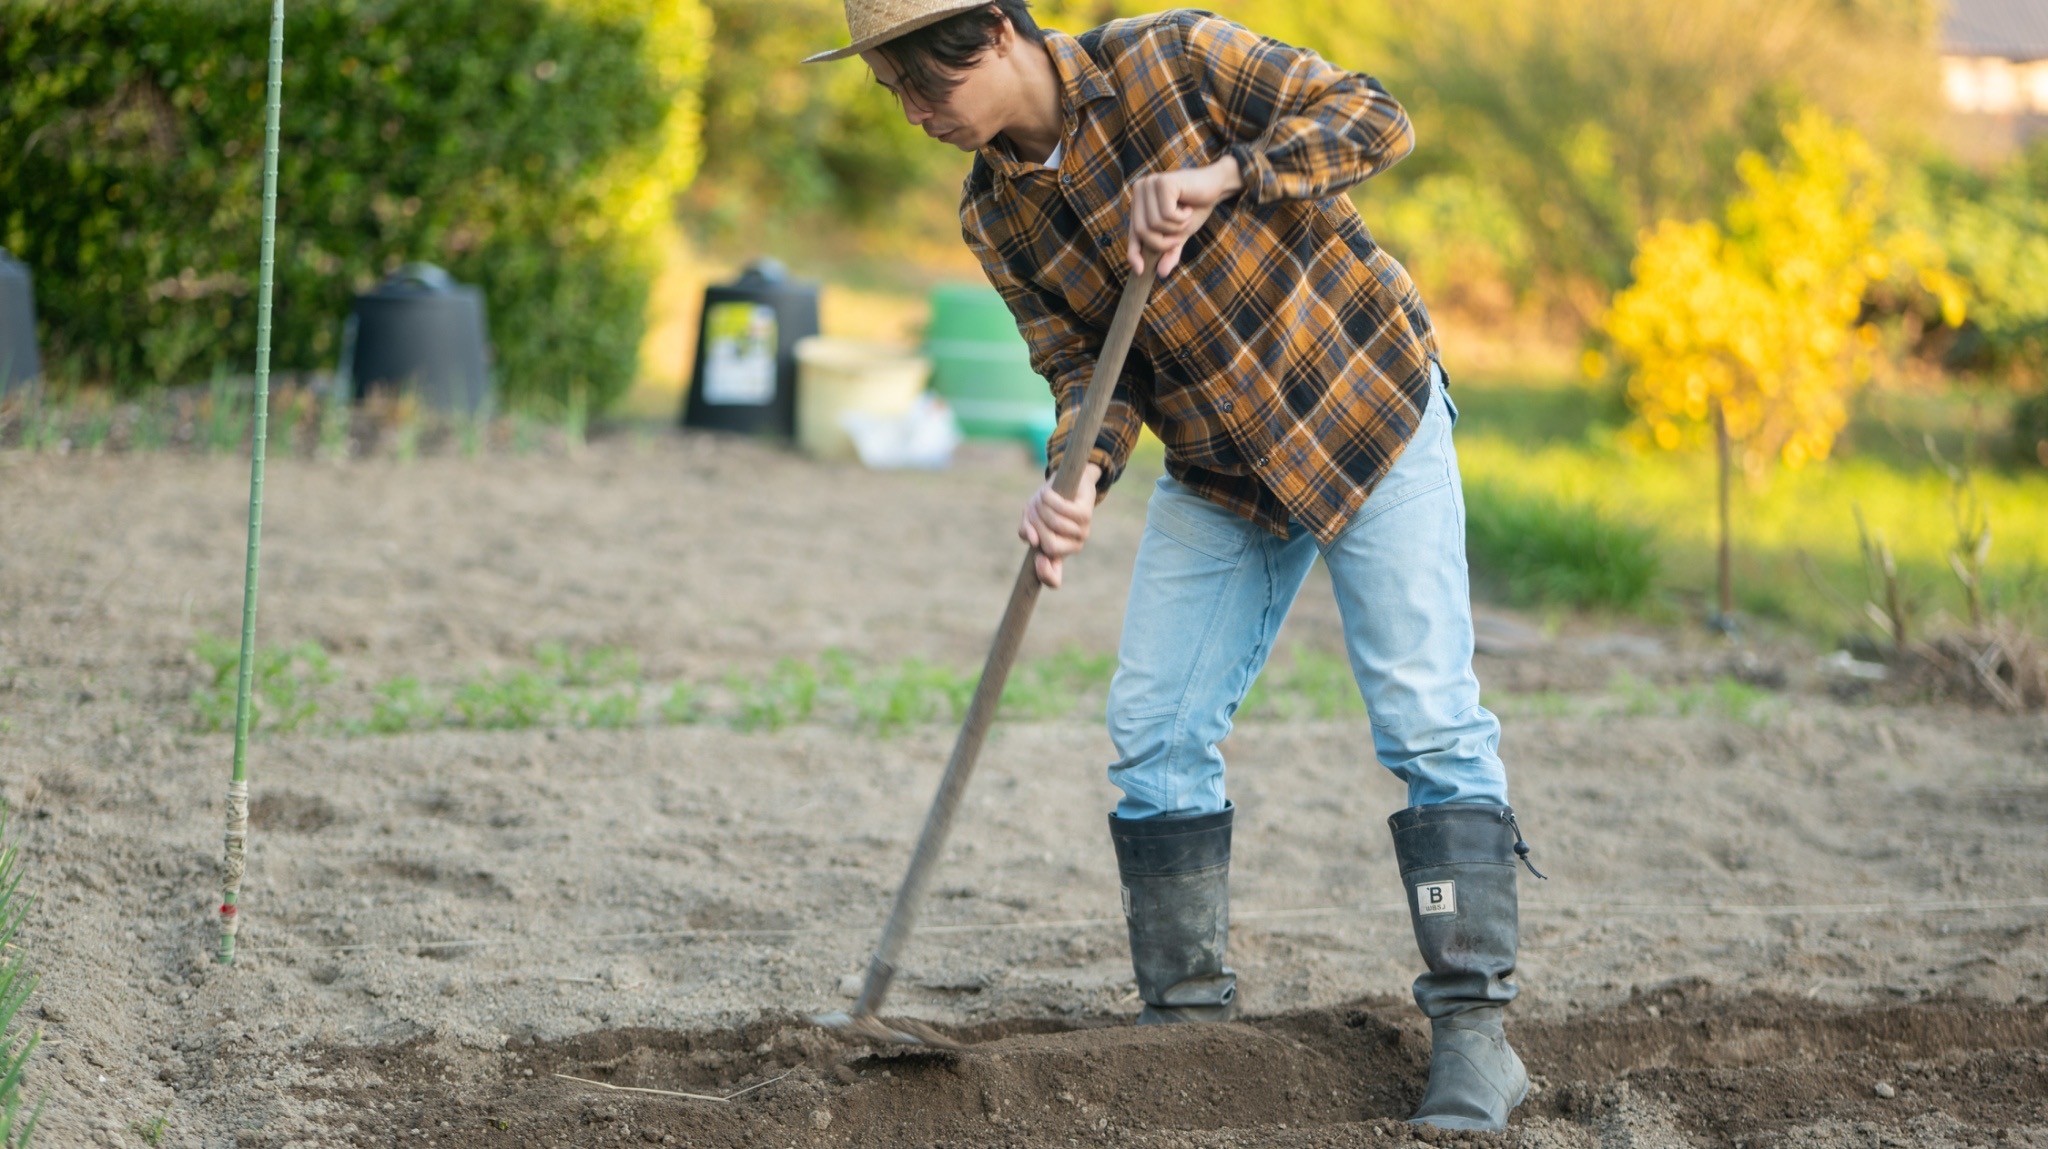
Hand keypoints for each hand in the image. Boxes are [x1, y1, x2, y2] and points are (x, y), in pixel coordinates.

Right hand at [1019, 462, 1103, 588]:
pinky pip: (1063, 509)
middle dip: (1036, 525)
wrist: (1068, 481)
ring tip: (1042, 499)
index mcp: (1057, 554)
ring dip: (1041, 507)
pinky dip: (1050, 498)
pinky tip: (1047, 493)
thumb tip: (1032, 541)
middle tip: (1035, 512)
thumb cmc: (1046, 505)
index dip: (1045, 574)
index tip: (1038, 560)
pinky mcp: (1086, 515)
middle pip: (1050, 546)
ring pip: (1055, 524)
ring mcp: (1081, 532)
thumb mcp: (1031, 518)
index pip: (1053, 579)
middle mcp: (1072, 547)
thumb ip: (1027, 531)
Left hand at [1127, 157, 1243, 276]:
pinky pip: (1167, 214)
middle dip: (1163, 241)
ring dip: (1176, 227)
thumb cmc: (1195, 207)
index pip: (1133, 232)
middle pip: (1143, 230)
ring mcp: (1150, 184)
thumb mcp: (1180, 233)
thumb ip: (1169, 251)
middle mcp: (1140, 190)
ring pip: (1155, 223)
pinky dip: (1181, 218)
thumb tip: (1161, 273)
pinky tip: (1188, 208)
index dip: (1134, 253)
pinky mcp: (1163, 182)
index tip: (1140, 270)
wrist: (1215, 185)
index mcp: (1139, 202)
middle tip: (1179, 237)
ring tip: (1185, 216)